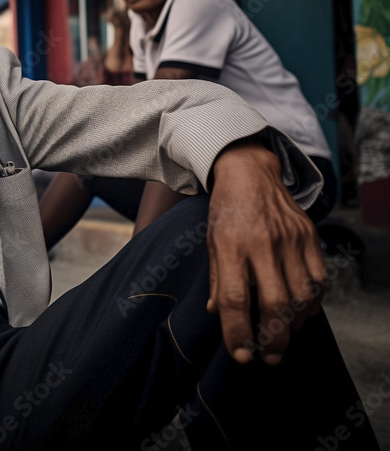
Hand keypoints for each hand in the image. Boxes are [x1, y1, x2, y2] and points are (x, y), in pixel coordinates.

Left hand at [206, 141, 326, 365]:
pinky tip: (302, 313)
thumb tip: (218, 315)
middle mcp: (262, 244)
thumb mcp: (212, 243)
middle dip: (272, 339)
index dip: (238, 332)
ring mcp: (290, 239)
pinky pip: (319, 279)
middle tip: (269, 357)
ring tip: (283, 336)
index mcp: (231, 246)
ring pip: (301, 295)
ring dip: (294, 324)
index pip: (235, 298)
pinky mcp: (309, 236)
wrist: (250, 173)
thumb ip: (217, 280)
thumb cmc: (227, 212)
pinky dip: (313, 302)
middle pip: (274, 303)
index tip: (241, 355)